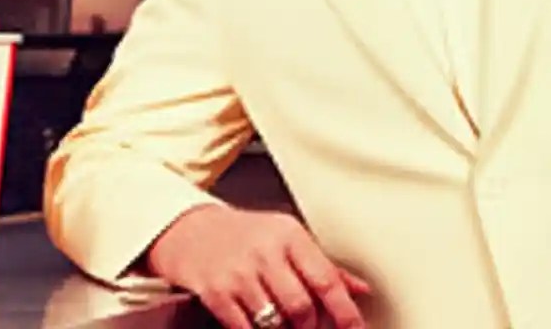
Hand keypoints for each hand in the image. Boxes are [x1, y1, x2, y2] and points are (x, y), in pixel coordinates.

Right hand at [147, 204, 371, 328]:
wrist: (190, 231)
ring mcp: (238, 273)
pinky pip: (245, 328)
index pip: (326, 279)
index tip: (354, 328)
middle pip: (302, 306)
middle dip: (311, 327)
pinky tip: (259, 325)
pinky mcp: (216, 292)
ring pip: (275, 321)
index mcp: (289, 235)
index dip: (345, 312)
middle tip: (312, 328)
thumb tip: (360, 289)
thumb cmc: (244, 235)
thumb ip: (323, 265)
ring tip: (285, 324)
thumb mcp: (286, 238)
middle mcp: (265, 251)